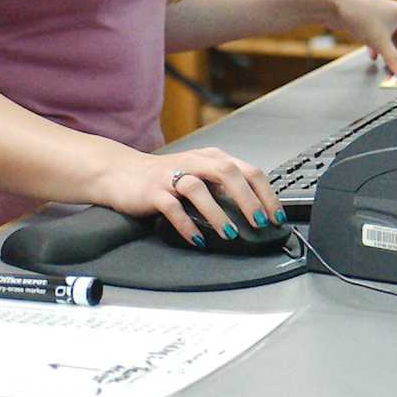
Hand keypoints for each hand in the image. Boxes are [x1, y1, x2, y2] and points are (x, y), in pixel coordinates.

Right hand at [99, 146, 279, 246]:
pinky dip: (187, 224)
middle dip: (248, 199)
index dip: (265, 193)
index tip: (276, 215)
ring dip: (218, 213)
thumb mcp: (201, 174)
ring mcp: (172, 175)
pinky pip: (172, 207)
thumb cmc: (166, 176)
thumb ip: (225, 186)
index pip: (248, 170)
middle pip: (228, 173)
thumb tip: (256, 207)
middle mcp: (195, 162)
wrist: (121, 172)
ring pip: (199, 189)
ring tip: (230, 233)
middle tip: (260, 222)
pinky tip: (197, 239)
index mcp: (213, 158)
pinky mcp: (152, 191)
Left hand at [325, 0, 396, 78]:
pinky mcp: (370, 21)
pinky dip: (380, 47)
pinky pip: (382, 36)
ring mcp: (383, 17)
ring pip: (395, 37)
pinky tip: (372, 56)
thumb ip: (394, 59)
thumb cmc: (360, 13)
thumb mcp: (379, 41)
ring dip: (393, 51)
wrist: (334, 2)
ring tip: (387, 63)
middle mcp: (396, 14)